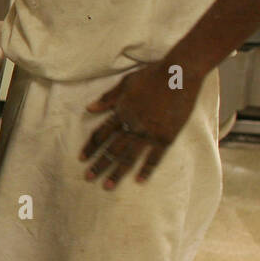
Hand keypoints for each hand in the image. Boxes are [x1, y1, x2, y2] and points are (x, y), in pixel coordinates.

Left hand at [80, 61, 204, 188]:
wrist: (179, 74)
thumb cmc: (152, 75)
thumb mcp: (126, 83)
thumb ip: (108, 98)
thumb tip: (89, 108)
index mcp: (122, 111)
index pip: (101, 133)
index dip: (90, 146)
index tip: (81, 158)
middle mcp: (132, 125)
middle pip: (112, 149)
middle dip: (99, 164)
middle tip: (88, 178)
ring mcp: (149, 132)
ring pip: (129, 157)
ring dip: (116, 172)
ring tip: (107, 186)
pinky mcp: (166, 136)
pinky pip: (154, 157)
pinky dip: (146, 170)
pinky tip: (139, 181)